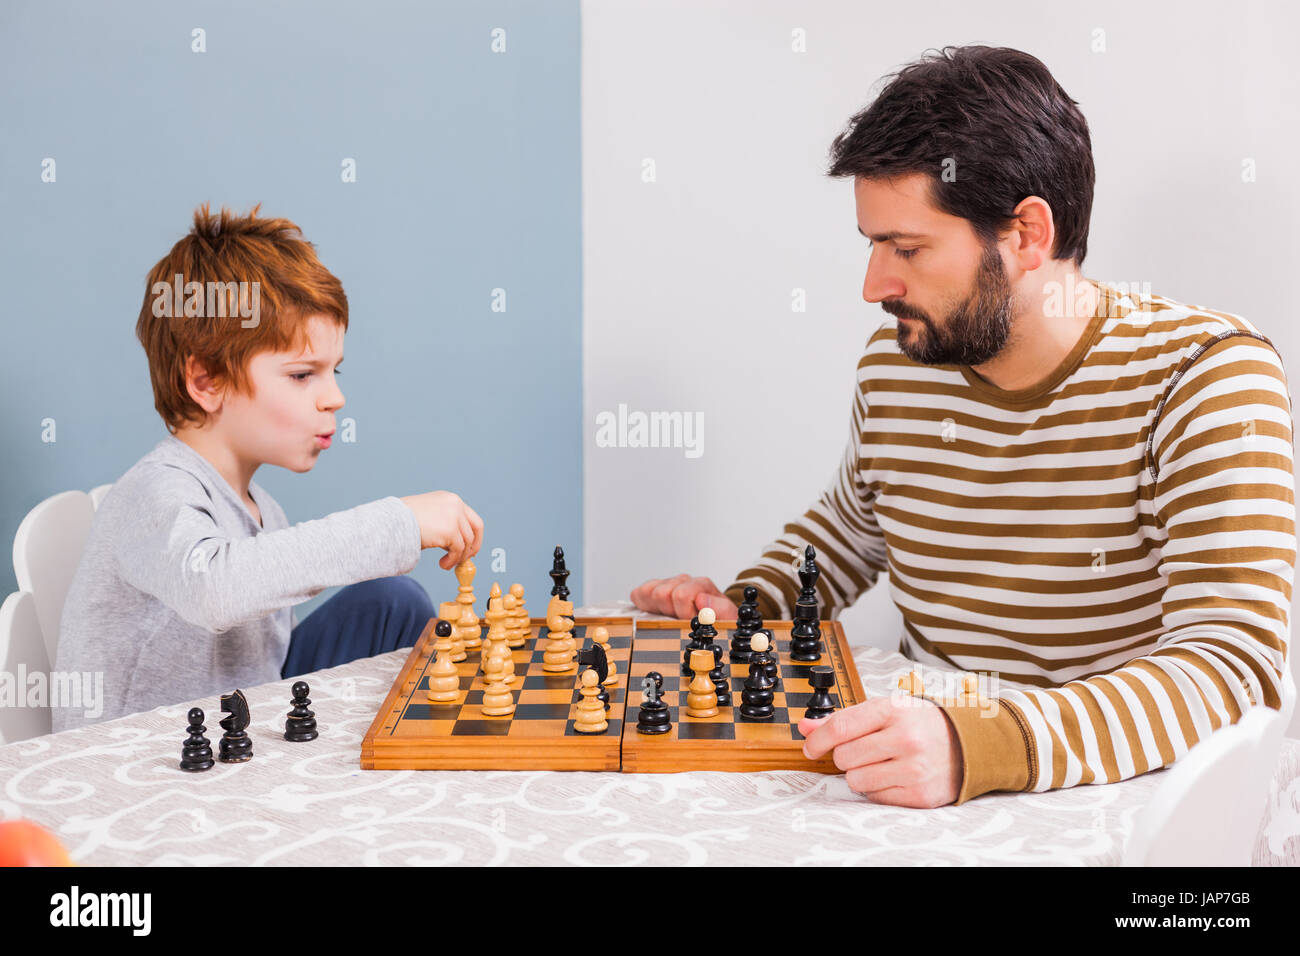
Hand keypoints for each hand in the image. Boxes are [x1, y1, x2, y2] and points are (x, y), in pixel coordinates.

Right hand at [398, 491, 483, 569]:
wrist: (390, 522)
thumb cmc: (402, 521)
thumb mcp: (428, 516)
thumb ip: (445, 525)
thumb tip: (458, 545)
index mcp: (449, 499)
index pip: (471, 517)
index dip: (474, 535)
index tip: (471, 548)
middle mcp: (455, 504)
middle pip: (476, 528)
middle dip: (473, 546)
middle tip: (465, 559)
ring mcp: (454, 516)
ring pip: (467, 542)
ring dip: (458, 557)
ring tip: (446, 564)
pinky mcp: (450, 530)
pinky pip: (458, 550)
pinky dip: (452, 560)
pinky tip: (442, 564)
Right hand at [629, 574, 738, 618]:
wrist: (714, 619)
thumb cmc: (719, 619)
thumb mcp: (728, 617)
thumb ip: (721, 608)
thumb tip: (702, 600)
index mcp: (701, 585)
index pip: (681, 595)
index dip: (684, 614)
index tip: (691, 622)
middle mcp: (684, 581)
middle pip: (662, 593)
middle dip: (670, 612)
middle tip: (680, 621)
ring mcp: (668, 585)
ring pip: (649, 592)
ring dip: (658, 609)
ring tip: (670, 617)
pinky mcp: (653, 591)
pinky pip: (639, 594)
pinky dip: (643, 604)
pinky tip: (654, 612)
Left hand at [799, 696, 962, 807]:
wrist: (966, 744)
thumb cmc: (918, 725)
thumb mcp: (884, 711)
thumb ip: (844, 719)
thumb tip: (805, 728)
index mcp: (893, 710)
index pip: (840, 727)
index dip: (817, 740)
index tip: (810, 748)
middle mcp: (905, 739)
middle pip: (844, 757)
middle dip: (845, 757)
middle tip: (861, 751)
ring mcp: (914, 769)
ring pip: (856, 780)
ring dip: (859, 775)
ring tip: (879, 764)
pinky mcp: (919, 795)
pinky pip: (875, 798)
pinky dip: (877, 790)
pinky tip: (893, 776)